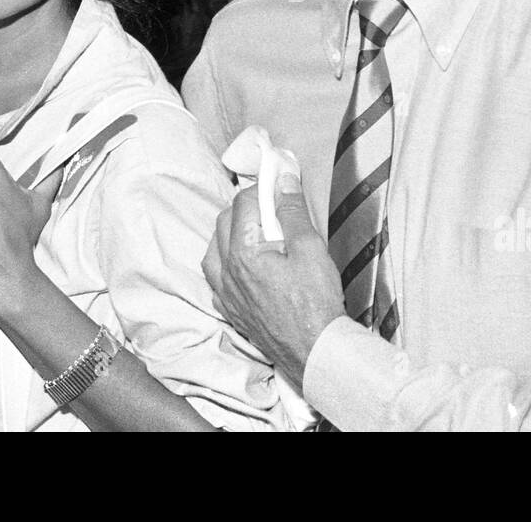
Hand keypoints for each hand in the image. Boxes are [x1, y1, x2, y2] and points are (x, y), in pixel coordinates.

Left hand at [202, 172, 344, 388]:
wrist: (315, 351)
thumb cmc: (316, 303)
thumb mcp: (310, 248)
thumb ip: (291, 211)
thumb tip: (282, 180)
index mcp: (242, 253)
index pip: (242, 203)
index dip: (261, 188)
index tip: (278, 185)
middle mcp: (225, 272)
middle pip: (223, 222)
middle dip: (245, 208)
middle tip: (273, 209)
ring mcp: (224, 293)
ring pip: (214, 249)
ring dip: (231, 234)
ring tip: (260, 234)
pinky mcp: (230, 309)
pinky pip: (216, 276)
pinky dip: (227, 261)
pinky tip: (248, 264)